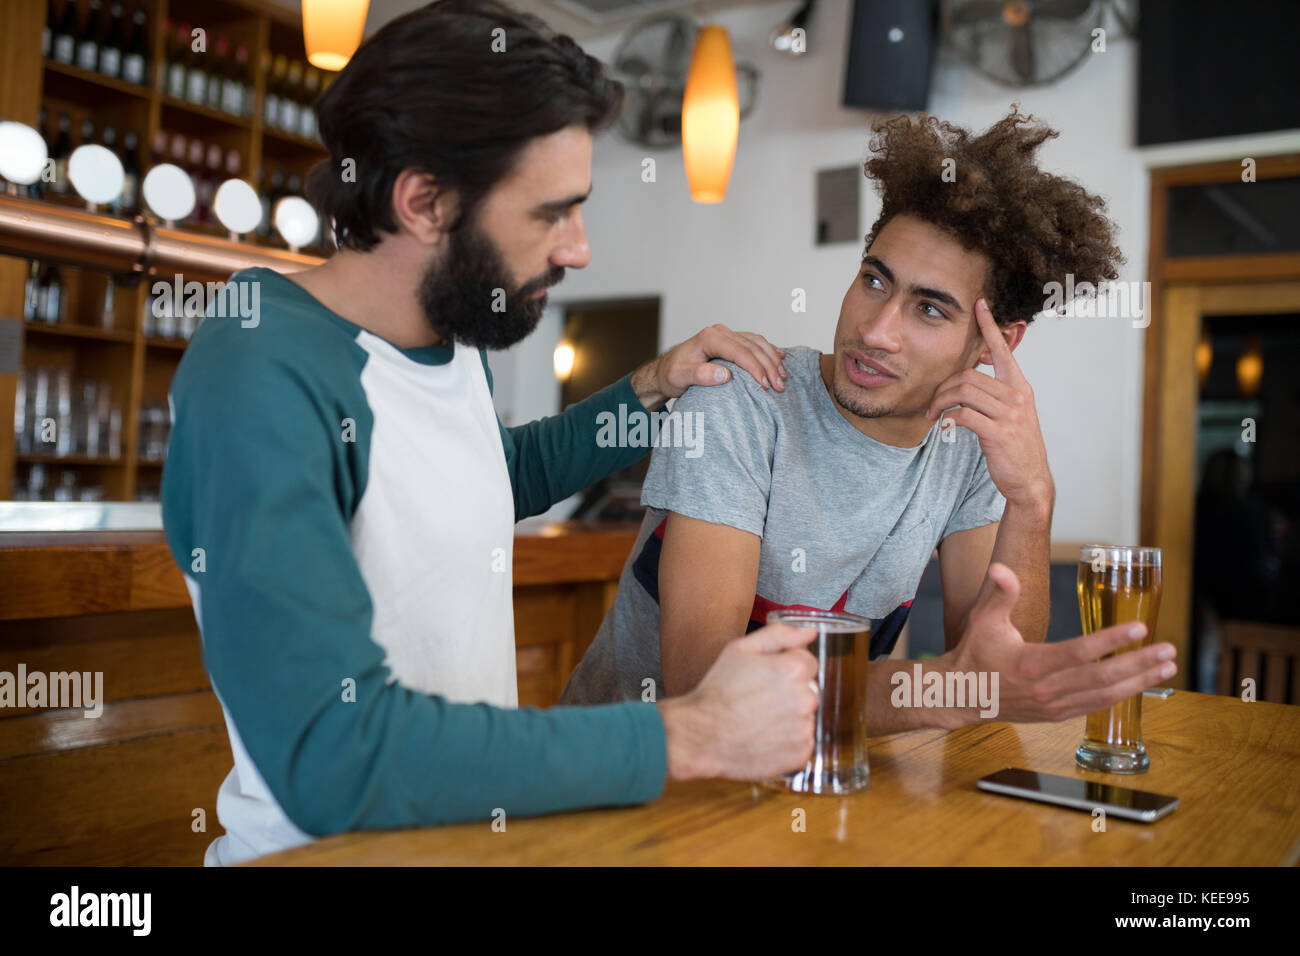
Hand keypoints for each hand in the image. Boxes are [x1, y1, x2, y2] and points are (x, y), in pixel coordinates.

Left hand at [630, 324, 786, 408]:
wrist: (664, 370)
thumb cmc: (670, 375)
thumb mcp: (679, 378)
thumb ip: (699, 375)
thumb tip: (725, 375)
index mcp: (709, 337)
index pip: (739, 351)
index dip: (755, 368)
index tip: (765, 385)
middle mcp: (719, 332)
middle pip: (752, 347)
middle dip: (769, 367)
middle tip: (780, 386)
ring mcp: (726, 334)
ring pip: (757, 343)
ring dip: (772, 360)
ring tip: (783, 378)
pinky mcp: (730, 340)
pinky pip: (755, 342)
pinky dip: (769, 351)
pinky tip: (780, 359)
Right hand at [659, 622, 818, 780]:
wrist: (701, 735)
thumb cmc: (718, 691)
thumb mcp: (740, 649)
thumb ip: (779, 635)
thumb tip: (810, 631)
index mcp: (794, 670)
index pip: (808, 663)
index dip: (785, 668)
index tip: (766, 678)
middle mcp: (806, 699)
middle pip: (809, 690)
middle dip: (790, 692)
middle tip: (760, 700)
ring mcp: (804, 729)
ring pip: (805, 716)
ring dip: (790, 717)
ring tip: (760, 720)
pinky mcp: (800, 754)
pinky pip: (802, 741)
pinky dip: (788, 741)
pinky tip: (764, 737)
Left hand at [925, 299, 1051, 509]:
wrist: (1029, 480)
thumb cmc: (1015, 447)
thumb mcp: (1011, 415)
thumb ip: (996, 396)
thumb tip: (967, 383)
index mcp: (1020, 387)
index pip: (1004, 350)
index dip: (990, 327)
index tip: (979, 305)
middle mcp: (1017, 396)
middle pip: (969, 375)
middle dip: (943, 387)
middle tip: (931, 403)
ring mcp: (1009, 415)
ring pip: (964, 393)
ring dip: (940, 402)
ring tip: (932, 414)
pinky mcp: (998, 433)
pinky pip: (964, 415)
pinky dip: (948, 418)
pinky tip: (944, 426)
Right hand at [948, 563, 1176, 724]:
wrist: (962, 695)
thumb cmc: (976, 653)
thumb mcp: (983, 619)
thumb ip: (1000, 594)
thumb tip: (1002, 568)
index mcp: (1030, 663)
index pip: (1079, 653)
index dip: (1111, 640)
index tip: (1139, 629)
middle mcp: (1046, 689)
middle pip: (1102, 677)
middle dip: (1139, 664)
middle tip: (1168, 651)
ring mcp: (1054, 705)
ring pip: (1105, 695)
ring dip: (1139, 681)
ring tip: (1167, 667)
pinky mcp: (1056, 715)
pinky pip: (1096, 706)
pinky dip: (1121, 695)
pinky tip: (1140, 684)